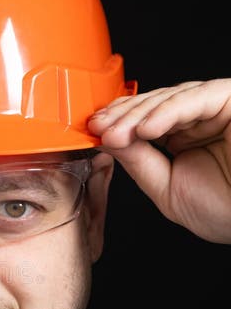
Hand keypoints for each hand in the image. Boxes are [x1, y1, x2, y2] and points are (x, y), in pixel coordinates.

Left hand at [87, 78, 230, 242]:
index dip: (117, 124)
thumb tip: (107, 139)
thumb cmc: (225, 210)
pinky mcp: (229, 98)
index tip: (92, 133)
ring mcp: (213, 106)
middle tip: (98, 129)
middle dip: (121, 118)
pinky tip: (145, 129)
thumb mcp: (167, 188)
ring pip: (167, 99)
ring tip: (115, 134)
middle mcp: (198, 118)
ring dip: (137, 116)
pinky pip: (194, 98)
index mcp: (183, 136)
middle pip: (151, 106)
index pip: (143, 120)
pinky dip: (167, 112)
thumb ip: (139, 163)